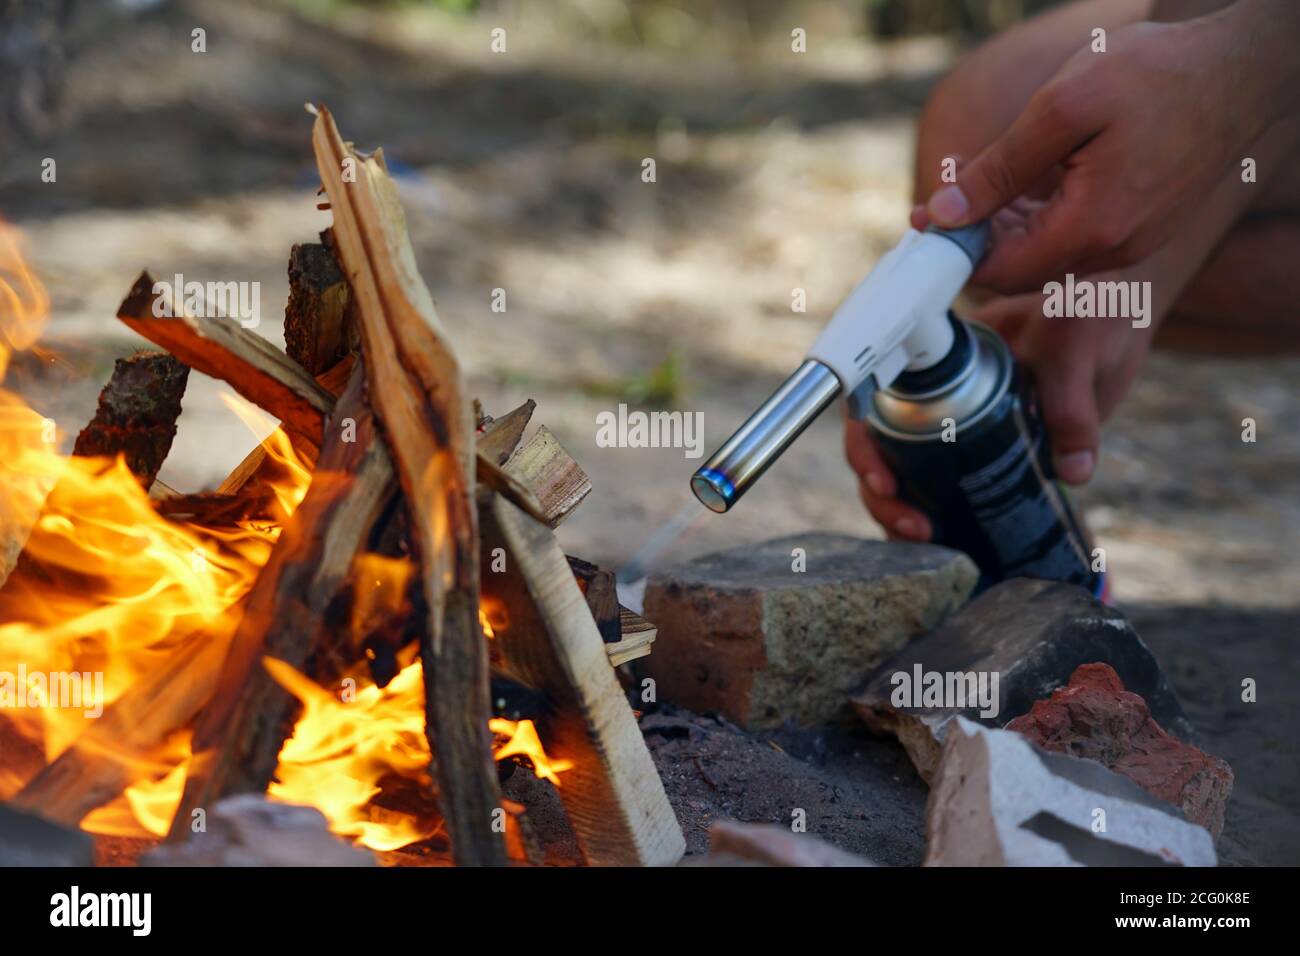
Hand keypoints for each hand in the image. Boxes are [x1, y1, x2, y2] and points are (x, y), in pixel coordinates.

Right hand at [845, 281, 1157, 540]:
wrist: (1123, 318)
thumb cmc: (1091, 316)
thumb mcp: (1076, 348)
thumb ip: (1072, 404)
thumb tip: (1071, 473)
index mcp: (941, 359)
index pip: (879, 401)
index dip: (867, 445)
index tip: (884, 481)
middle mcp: (940, 391)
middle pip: (884, 447)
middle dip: (884, 494)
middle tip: (914, 527)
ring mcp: (960, 422)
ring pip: (909, 473)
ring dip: (903, 512)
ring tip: (927, 539)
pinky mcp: (989, 451)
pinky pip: (949, 488)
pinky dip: (941, 520)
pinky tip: (950, 545)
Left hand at [917, 14, 1273, 291]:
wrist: (1242, 70)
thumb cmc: (1157, 76)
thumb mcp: (1060, 110)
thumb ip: (997, 170)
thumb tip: (945, 213)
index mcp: (1093, 229)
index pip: (1002, 272)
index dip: (957, 252)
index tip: (928, 224)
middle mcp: (1116, 250)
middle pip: (1021, 268)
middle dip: (976, 240)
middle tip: (941, 203)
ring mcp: (1131, 242)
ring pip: (1047, 253)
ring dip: (1006, 227)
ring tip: (976, 186)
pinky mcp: (1140, 227)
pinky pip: (1075, 237)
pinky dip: (1040, 217)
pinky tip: (1022, 184)